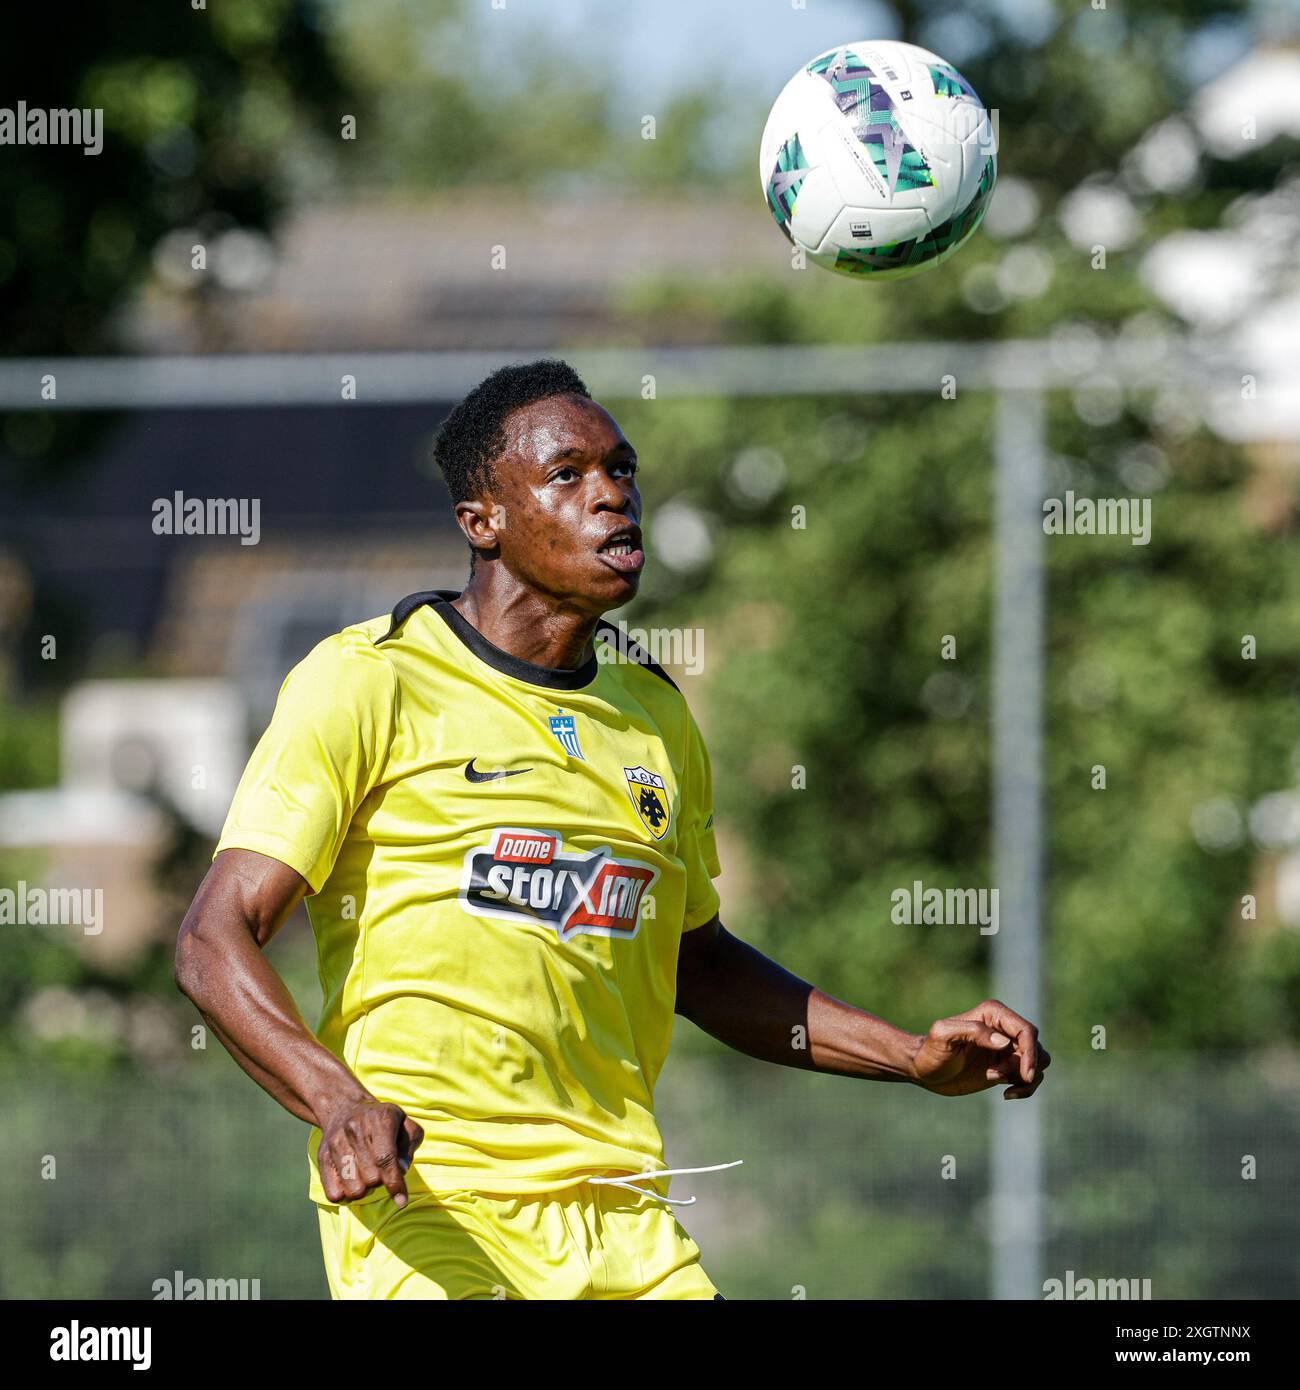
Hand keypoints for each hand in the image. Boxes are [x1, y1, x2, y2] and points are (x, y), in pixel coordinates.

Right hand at [317, 1096, 423, 1205]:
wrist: (345, 1107)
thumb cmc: (382, 1121)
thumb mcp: (405, 1124)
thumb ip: (409, 1146)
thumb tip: (402, 1170)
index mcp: (380, 1119)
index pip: (385, 1158)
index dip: (394, 1183)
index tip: (401, 1201)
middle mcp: (356, 1129)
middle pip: (371, 1178)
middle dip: (381, 1182)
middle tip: (381, 1170)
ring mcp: (336, 1142)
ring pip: (353, 1189)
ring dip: (364, 1190)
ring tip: (366, 1175)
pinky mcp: (323, 1156)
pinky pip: (333, 1193)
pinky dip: (346, 1196)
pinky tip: (353, 1182)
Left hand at [909, 999, 1049, 1099]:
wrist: (924, 1070)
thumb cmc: (930, 1050)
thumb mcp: (944, 1036)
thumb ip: (973, 1032)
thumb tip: (1004, 1042)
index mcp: (993, 1014)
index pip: (1026, 1031)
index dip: (1031, 1053)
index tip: (1025, 1076)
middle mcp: (1003, 1028)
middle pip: (1036, 1047)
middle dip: (1024, 1066)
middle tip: (995, 1076)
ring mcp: (1007, 1048)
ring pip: (1039, 1062)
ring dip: (1026, 1079)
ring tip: (998, 1083)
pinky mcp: (1006, 1066)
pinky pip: (1030, 1077)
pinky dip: (1025, 1088)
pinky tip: (1006, 1095)